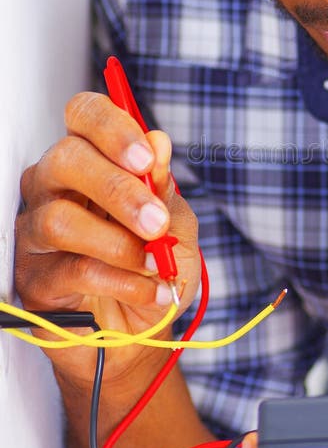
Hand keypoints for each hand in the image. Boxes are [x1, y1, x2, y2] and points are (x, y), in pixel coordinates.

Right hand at [14, 91, 200, 385]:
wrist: (142, 333)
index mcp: (91, 159)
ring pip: (60, 219)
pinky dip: (122, 281)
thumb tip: (159, 143)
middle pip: (65, 159)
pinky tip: (149, 290)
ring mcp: (36, 231)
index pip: (82, 114)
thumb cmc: (153, 267)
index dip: (111, 128)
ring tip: (156, 263)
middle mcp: (54, 186)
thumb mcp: (174, 224)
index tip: (147, 159)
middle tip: (156, 222)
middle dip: (119, 189)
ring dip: (119, 243)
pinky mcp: (33, 278)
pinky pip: (73, 270)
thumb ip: (163, 187)